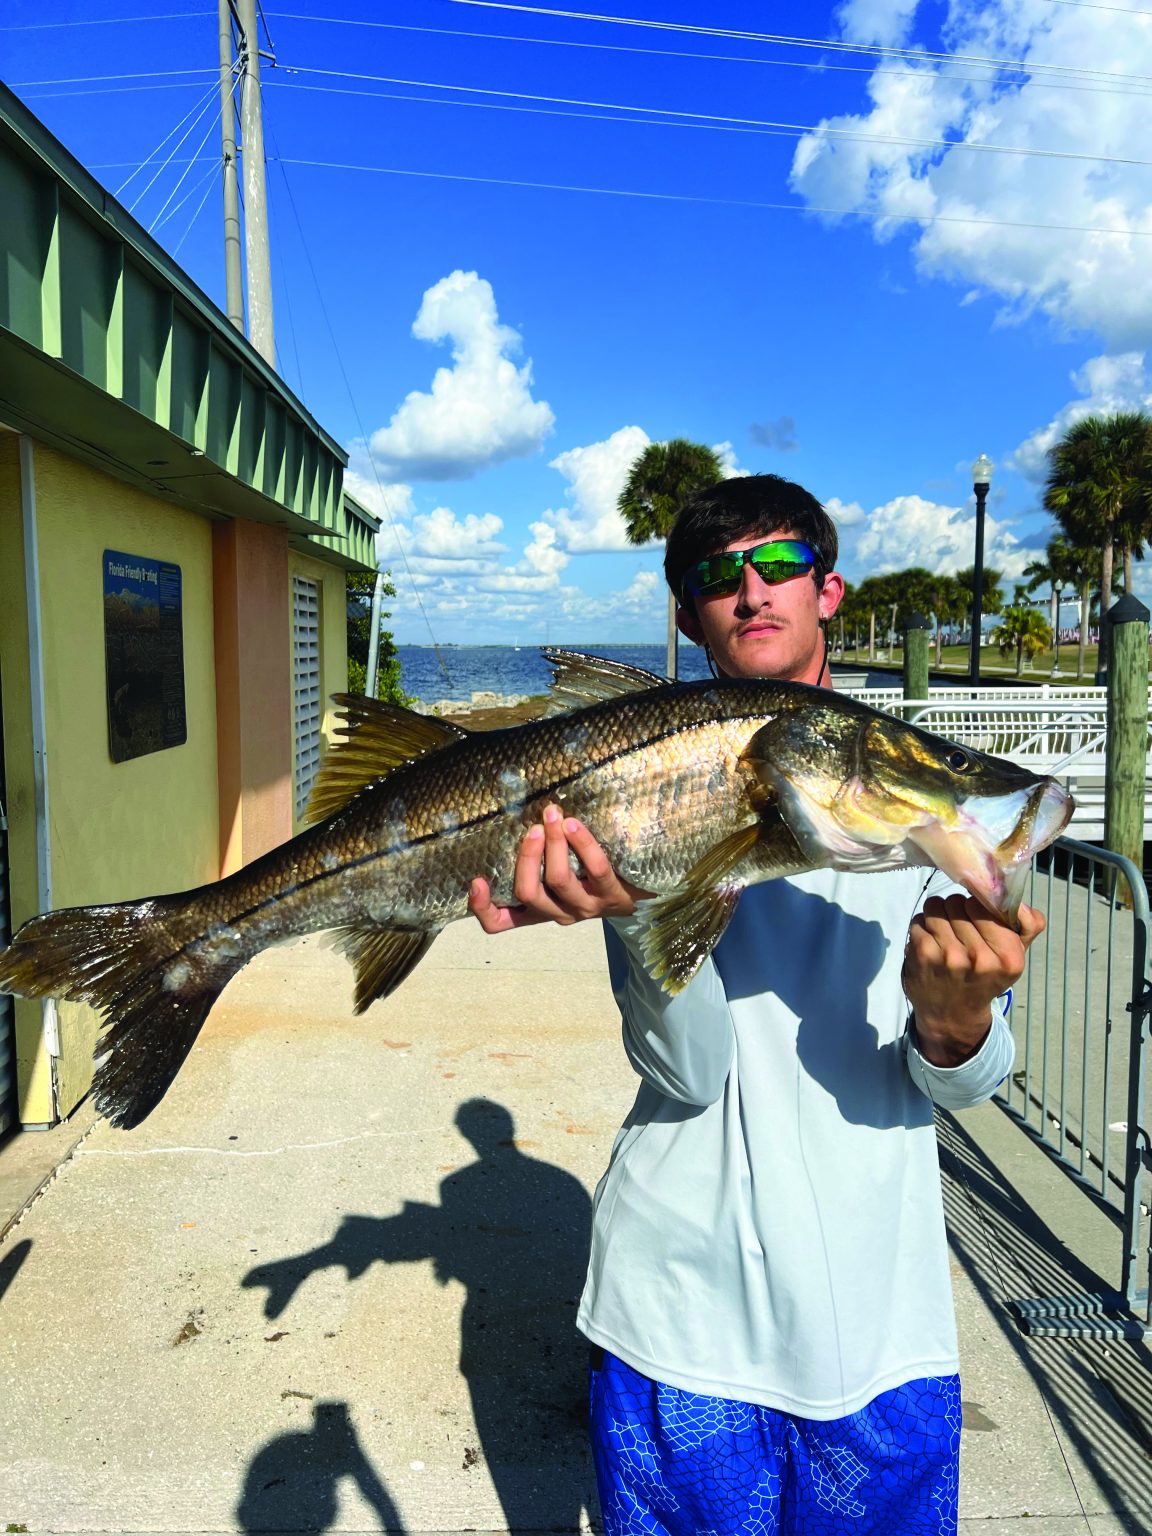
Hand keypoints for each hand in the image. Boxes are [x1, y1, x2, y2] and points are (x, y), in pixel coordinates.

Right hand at [467, 803, 652, 932]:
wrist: (641, 891)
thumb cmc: (589, 875)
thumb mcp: (559, 873)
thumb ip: (537, 857)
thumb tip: (517, 812)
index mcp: (537, 910)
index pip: (500, 923)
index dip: (483, 908)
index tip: (476, 880)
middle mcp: (557, 913)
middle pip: (528, 893)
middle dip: (527, 857)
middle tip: (532, 828)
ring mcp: (585, 907)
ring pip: (559, 880)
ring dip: (553, 845)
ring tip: (553, 817)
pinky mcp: (612, 896)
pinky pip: (595, 869)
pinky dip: (582, 844)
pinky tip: (574, 825)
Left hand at [903, 894, 1044, 1066]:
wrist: (953, 1015)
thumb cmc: (985, 978)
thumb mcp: (1013, 957)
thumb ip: (1027, 925)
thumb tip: (1018, 899)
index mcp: (1009, 957)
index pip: (984, 904)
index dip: (975, 906)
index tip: (974, 919)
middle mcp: (980, 957)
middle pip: (958, 902)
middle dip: (955, 910)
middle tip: (957, 929)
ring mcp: (950, 956)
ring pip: (936, 906)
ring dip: (937, 916)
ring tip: (943, 935)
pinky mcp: (923, 954)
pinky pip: (918, 920)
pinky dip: (921, 927)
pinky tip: (930, 944)